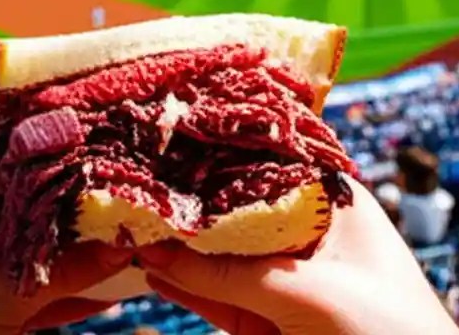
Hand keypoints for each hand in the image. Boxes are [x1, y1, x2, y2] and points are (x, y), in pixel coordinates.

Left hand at [0, 110, 130, 334]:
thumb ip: (57, 273)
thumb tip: (124, 246)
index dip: (38, 109)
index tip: (93, 96)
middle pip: (26, 182)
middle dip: (74, 171)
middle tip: (132, 155)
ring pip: (38, 236)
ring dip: (79, 232)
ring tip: (133, 217)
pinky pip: (41, 287)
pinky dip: (75, 285)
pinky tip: (116, 287)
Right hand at [136, 178, 458, 334]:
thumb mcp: (310, 296)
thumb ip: (230, 274)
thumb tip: (156, 251)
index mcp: (332, 202)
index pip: (262, 161)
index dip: (213, 152)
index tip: (163, 142)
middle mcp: (305, 231)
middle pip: (231, 209)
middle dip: (185, 203)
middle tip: (129, 186)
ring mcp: (283, 278)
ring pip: (217, 256)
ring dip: (175, 247)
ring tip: (125, 224)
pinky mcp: (266, 321)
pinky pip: (215, 296)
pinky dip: (182, 285)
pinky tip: (149, 267)